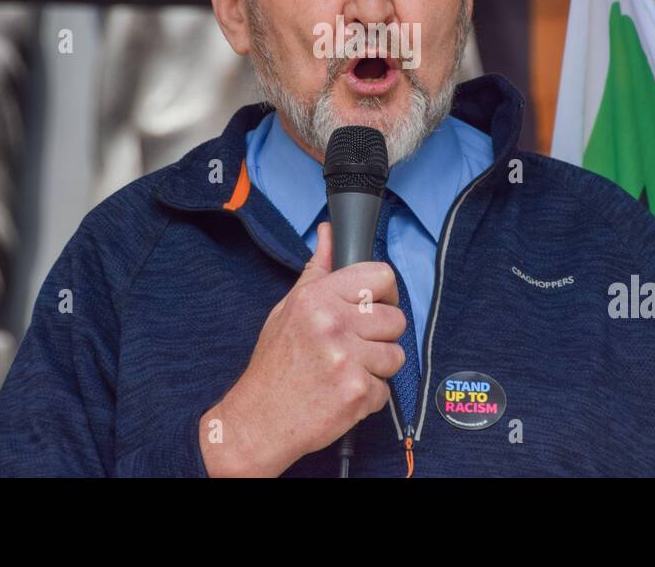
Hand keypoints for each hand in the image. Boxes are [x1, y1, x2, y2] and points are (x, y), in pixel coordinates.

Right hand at [199, 221, 407, 476]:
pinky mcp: (356, 393)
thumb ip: (317, 270)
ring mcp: (346, 360)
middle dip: (380, 336)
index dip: (384, 293)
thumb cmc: (274, 365)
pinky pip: (385, 389)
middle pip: (396, 318)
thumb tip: (329, 233)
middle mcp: (333, 324)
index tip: (375, 306)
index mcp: (317, 297)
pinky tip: (341, 393)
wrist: (258, 421)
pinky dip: (368, 396)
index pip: (382, 276)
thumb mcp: (289, 308)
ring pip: (396, 356)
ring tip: (345, 371)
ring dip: (377, 367)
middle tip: (353, 347)